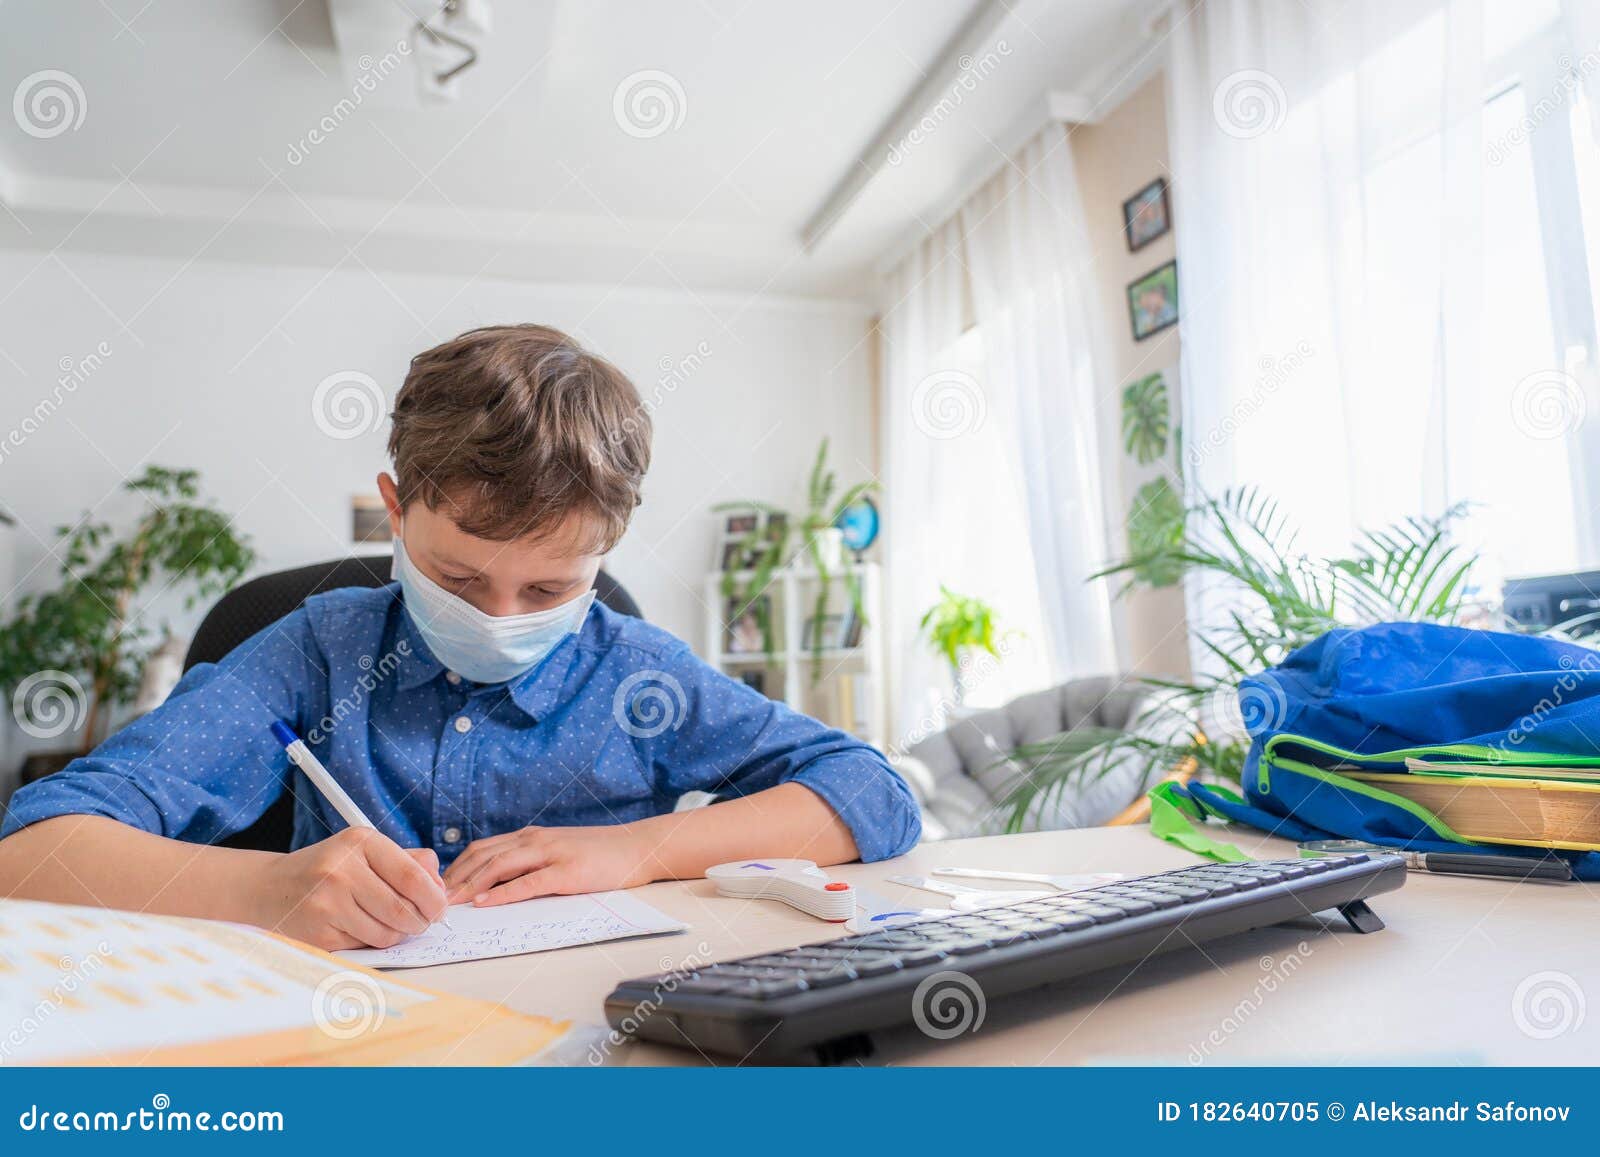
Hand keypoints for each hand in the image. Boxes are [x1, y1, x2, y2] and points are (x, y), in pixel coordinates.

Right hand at [252, 828, 449, 950]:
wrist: (270, 889)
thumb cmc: (327, 869)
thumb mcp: (365, 852)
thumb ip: (408, 863)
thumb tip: (440, 886)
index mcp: (360, 842)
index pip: (413, 876)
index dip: (435, 898)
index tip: (440, 907)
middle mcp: (341, 870)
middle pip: (403, 909)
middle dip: (421, 921)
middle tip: (421, 921)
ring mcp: (327, 903)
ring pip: (387, 933)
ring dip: (398, 934)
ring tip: (390, 923)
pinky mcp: (319, 933)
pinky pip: (365, 946)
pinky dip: (372, 942)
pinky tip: (361, 928)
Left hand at [442, 824, 655, 905]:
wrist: (637, 848)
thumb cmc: (599, 855)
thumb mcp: (558, 852)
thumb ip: (531, 863)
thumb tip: (498, 885)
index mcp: (531, 837)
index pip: (483, 849)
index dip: (457, 868)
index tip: (437, 889)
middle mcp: (535, 840)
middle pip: (483, 855)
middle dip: (455, 878)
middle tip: (432, 900)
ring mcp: (551, 854)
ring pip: (499, 866)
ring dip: (470, 885)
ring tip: (449, 903)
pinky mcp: (566, 872)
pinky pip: (528, 882)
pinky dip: (502, 893)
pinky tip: (486, 903)